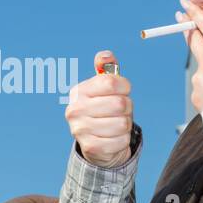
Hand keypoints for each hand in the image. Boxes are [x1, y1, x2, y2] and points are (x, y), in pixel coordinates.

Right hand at [64, 50, 133, 166]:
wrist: (97, 143)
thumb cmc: (104, 110)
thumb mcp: (105, 88)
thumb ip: (107, 69)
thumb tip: (105, 55)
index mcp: (79, 91)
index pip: (110, 82)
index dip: (125, 86)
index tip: (124, 90)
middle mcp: (75, 109)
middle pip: (119, 104)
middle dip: (127, 108)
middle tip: (120, 111)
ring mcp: (80, 130)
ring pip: (122, 124)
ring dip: (125, 125)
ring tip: (116, 124)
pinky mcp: (90, 147)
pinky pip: (121, 141)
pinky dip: (123, 140)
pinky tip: (114, 138)